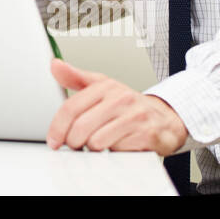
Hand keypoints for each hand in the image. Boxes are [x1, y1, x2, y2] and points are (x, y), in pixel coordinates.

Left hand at [45, 58, 187, 156]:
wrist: (166, 119)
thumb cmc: (129, 106)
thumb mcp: (102, 87)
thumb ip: (75, 77)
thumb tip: (55, 65)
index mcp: (105, 86)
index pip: (71, 108)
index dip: (57, 127)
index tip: (53, 140)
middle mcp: (120, 99)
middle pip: (81, 128)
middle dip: (74, 142)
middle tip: (77, 144)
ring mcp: (134, 116)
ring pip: (96, 142)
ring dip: (94, 149)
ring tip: (100, 143)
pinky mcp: (146, 135)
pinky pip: (117, 151)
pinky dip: (113, 153)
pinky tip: (117, 146)